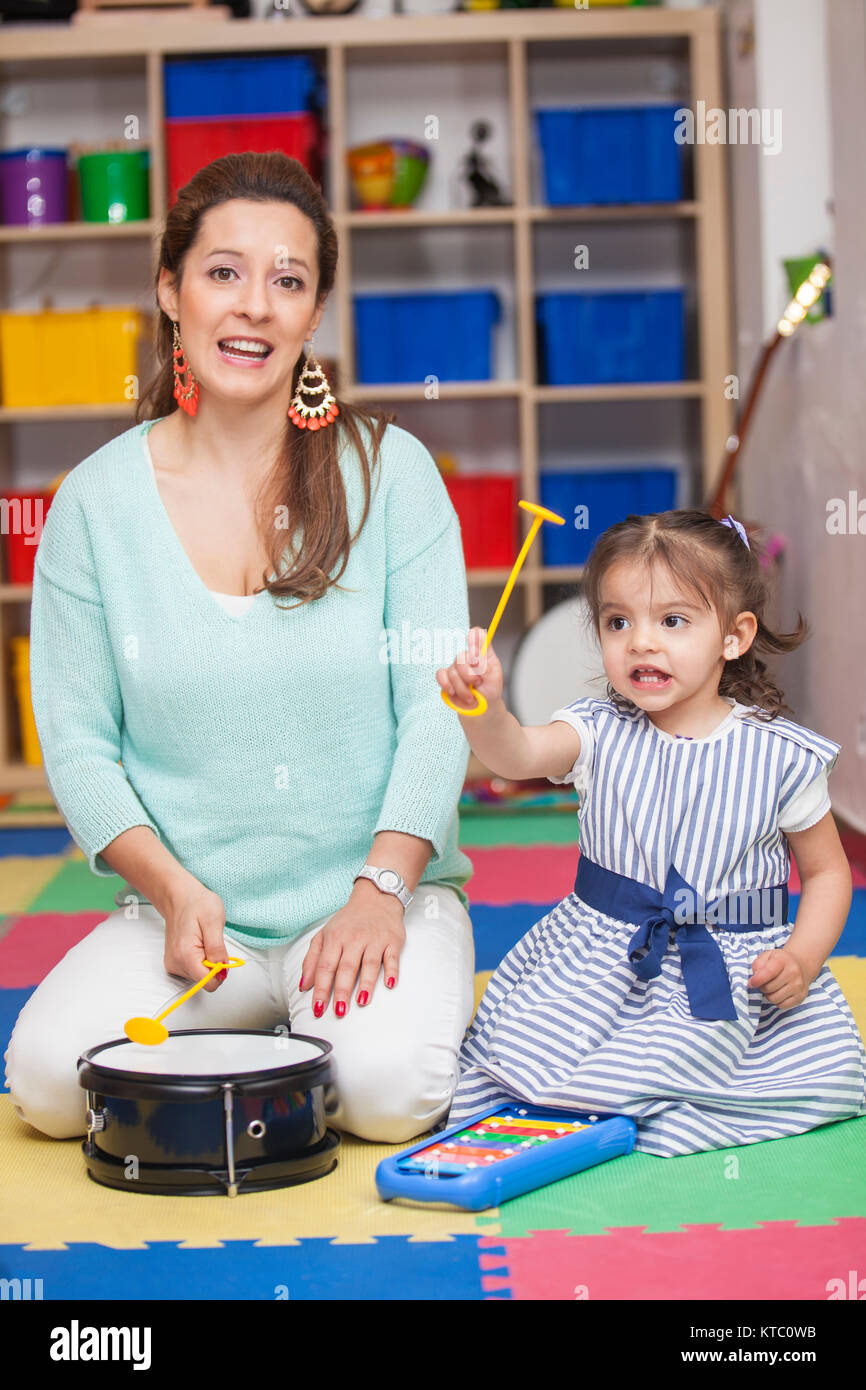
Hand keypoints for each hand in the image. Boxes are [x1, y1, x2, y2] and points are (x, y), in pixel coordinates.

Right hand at [162, 879, 228, 992]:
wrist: (179, 897)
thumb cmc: (197, 904)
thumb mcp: (214, 922)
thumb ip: (218, 950)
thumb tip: (222, 972)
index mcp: (185, 956)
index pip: (208, 983)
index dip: (220, 971)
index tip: (221, 954)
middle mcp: (176, 964)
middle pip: (205, 981)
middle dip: (214, 965)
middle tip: (212, 942)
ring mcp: (173, 964)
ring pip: (201, 976)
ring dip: (208, 961)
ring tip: (204, 940)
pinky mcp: (175, 963)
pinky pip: (195, 970)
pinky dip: (201, 960)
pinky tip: (199, 944)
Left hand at [299, 887, 405, 1016]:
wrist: (375, 898)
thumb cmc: (348, 921)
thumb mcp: (324, 935)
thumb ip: (312, 960)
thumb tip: (304, 985)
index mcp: (335, 938)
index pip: (325, 966)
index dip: (321, 988)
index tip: (318, 1007)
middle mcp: (354, 938)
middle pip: (346, 967)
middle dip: (342, 990)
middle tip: (339, 1011)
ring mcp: (374, 940)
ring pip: (369, 963)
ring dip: (366, 983)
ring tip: (361, 1001)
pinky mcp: (392, 941)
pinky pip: (392, 957)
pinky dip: (392, 971)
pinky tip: (389, 984)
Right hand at [435, 626, 503, 713]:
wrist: (482, 709)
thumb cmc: (490, 691)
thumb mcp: (495, 679)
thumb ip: (487, 667)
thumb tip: (476, 659)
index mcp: (483, 654)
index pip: (478, 635)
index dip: (475, 638)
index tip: (475, 651)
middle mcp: (468, 658)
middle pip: (462, 656)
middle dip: (469, 674)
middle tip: (477, 683)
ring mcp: (456, 667)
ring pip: (453, 671)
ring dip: (462, 687)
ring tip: (471, 696)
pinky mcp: (446, 678)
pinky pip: (440, 675)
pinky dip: (447, 685)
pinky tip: (454, 692)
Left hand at [748, 946, 810, 1010]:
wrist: (801, 964)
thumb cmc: (780, 961)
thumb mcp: (767, 956)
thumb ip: (757, 965)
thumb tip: (754, 980)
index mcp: (783, 960)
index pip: (768, 972)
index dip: (757, 980)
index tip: (750, 983)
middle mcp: (793, 972)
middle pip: (769, 988)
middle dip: (762, 986)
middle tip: (764, 982)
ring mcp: (798, 985)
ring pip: (774, 999)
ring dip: (769, 995)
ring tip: (772, 987)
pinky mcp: (801, 997)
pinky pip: (782, 1006)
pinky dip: (777, 1001)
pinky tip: (779, 993)